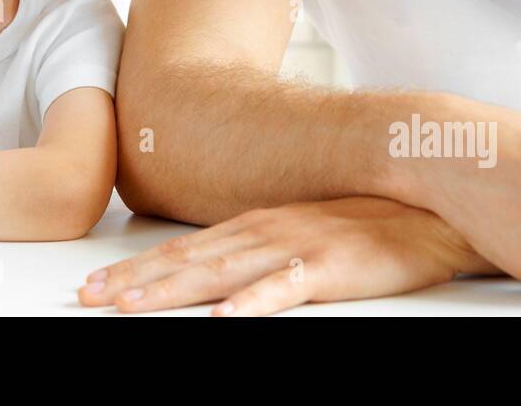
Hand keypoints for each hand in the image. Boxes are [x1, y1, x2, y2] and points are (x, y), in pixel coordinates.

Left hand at [78, 197, 491, 315]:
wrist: (429, 202)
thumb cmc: (368, 222)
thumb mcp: (304, 230)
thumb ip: (260, 250)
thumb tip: (216, 276)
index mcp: (256, 224)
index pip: (185, 249)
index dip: (138, 268)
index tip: (98, 284)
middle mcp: (266, 230)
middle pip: (188, 261)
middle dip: (136, 281)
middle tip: (90, 298)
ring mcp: (297, 246)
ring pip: (221, 274)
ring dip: (173, 291)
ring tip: (131, 309)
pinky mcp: (331, 267)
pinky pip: (285, 289)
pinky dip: (252, 303)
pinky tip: (223, 318)